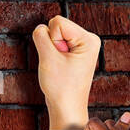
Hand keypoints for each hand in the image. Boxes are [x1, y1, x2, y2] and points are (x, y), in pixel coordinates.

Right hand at [33, 15, 100, 129]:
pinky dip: (51, 53)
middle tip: (59, 63)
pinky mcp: (75, 52)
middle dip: (51, 43)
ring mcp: (82, 46)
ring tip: (59, 65)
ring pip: (54, 34)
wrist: (66, 107)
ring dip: (50, 49)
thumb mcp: (47, 58)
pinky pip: (55, 42)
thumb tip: (40, 28)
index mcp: (89, 39)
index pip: (58, 22)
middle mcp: (89, 39)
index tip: (59, 57)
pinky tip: (58, 66)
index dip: (51, 39)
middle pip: (57, 26)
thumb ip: (40, 36)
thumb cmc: (61, 86)